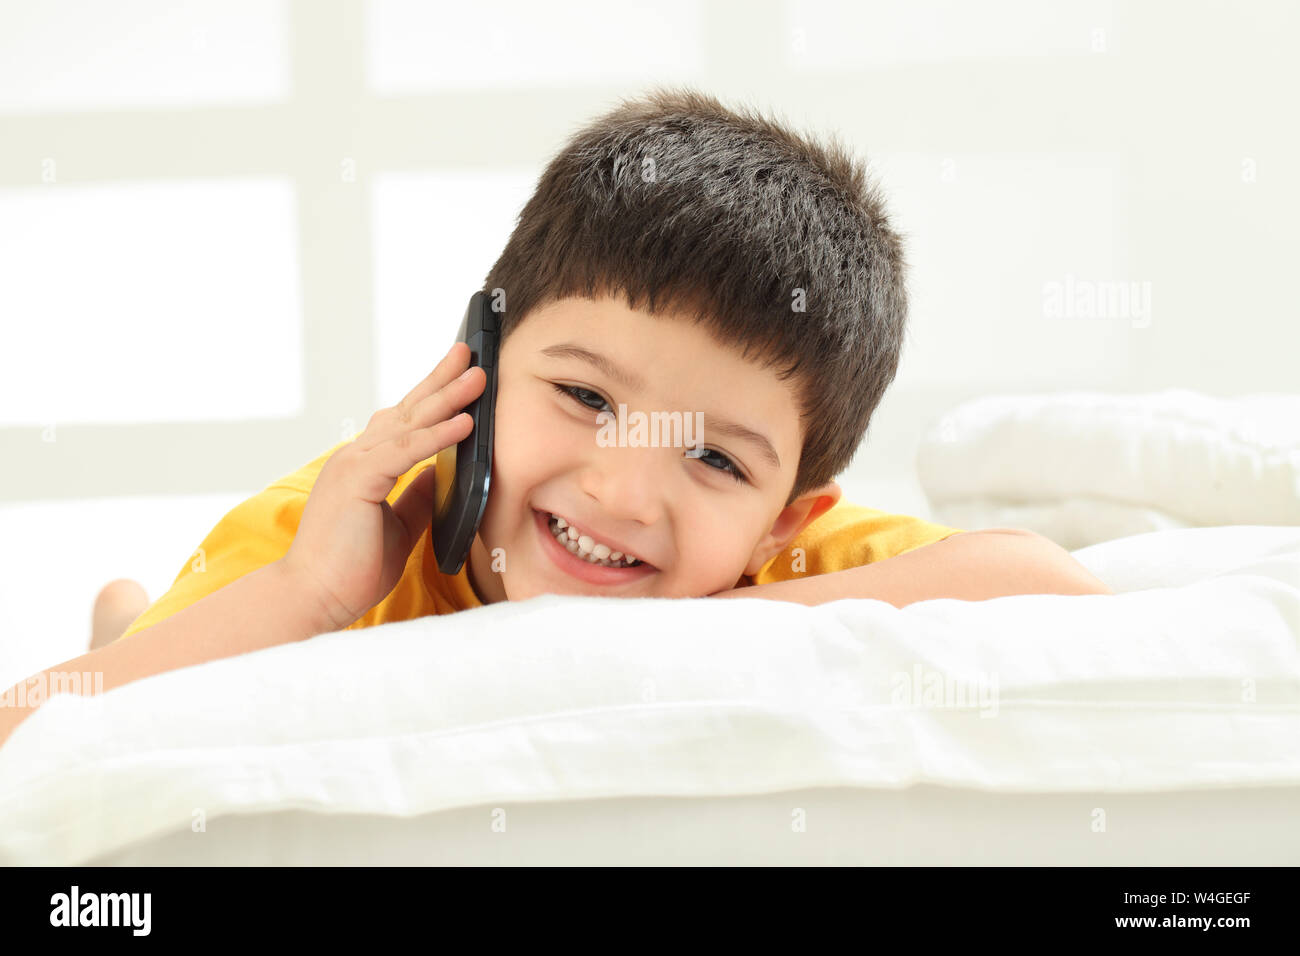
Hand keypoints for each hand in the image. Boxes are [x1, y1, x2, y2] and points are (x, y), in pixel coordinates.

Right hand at [283, 342, 484, 629]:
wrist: (315, 596)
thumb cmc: (352, 566)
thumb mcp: (400, 524)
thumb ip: (417, 493)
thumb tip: (443, 469)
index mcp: (365, 464)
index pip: (403, 420)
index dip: (431, 395)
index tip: (458, 372)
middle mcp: (356, 455)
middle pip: (407, 409)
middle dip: (441, 380)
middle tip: (470, 352)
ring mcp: (353, 463)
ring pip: (409, 422)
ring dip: (447, 398)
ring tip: (478, 378)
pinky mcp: (358, 480)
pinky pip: (406, 451)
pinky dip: (437, 435)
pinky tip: (464, 423)